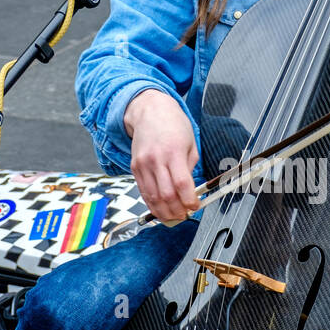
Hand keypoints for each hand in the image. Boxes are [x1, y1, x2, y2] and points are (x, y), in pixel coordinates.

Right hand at [124, 89, 199, 223]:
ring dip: (164, 212)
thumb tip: (189, 192)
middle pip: (166, 195)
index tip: (195, 206)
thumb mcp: (190, 144)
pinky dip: (152, 205)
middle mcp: (156, 159)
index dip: (189, 200)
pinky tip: (160, 210)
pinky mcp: (134, 168)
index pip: (181, 184)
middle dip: (177, 211)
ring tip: (174, 217)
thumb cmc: (173, 125)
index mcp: (173, 152)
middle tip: (185, 215)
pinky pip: (143, 192)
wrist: (149, 111)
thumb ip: (189, 168)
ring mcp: (143, 165)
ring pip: (152, 198)